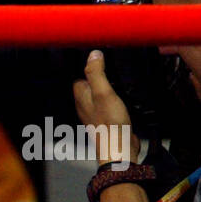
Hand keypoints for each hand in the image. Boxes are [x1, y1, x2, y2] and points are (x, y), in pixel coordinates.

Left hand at [73, 50, 140, 165]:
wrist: (120, 147)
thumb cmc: (109, 122)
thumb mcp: (104, 92)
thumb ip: (97, 73)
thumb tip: (93, 54)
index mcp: (80, 97)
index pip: (78, 77)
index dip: (87, 67)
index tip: (98, 57)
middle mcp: (85, 104)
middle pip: (88, 85)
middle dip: (96, 76)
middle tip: (110, 65)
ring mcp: (95, 113)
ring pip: (98, 94)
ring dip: (106, 86)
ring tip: (117, 77)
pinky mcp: (107, 119)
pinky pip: (108, 104)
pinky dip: (113, 98)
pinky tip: (122, 95)